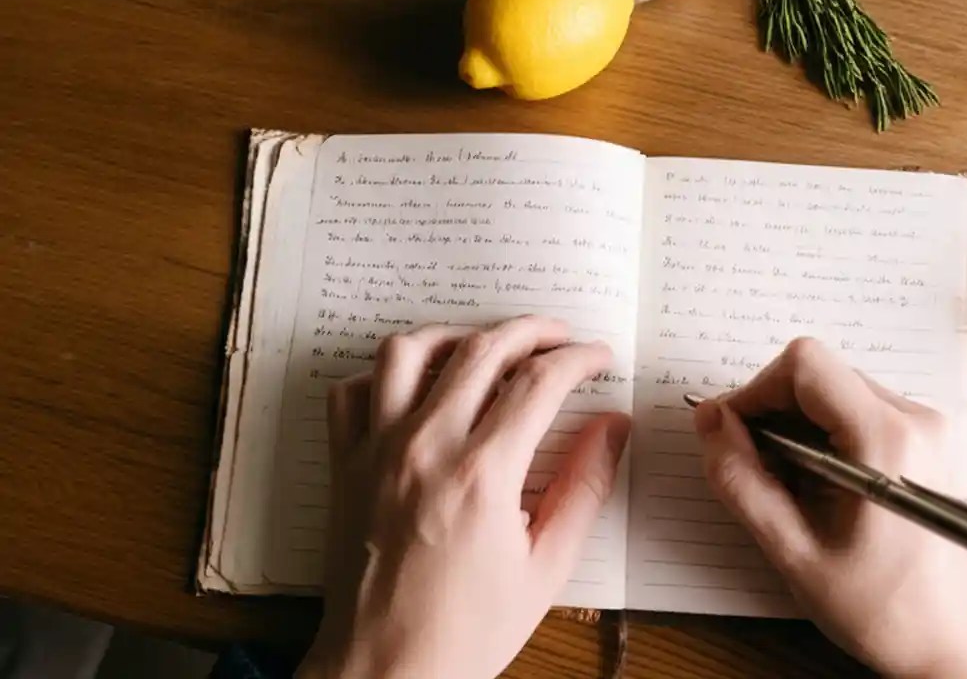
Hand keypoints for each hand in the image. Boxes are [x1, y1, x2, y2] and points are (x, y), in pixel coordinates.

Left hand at [297, 316, 630, 678]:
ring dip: (455, 335)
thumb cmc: (466, 631)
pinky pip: (351, 391)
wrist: (386, 669)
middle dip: (532, 331)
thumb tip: (612, 427)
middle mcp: (425, 449)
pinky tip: (415, 386)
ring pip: (408, 351)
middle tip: (559, 338)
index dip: (578, 358)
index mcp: (482, 476)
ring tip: (486, 346)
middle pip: (482, 349)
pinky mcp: (345, 466)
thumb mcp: (546, 566)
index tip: (596, 358)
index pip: (540, 382)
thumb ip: (584, 486)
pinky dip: (382, 374)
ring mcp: (377, 452)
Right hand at [694, 338, 966, 678]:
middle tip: (760, 472)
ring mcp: (926, 427)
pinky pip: (858, 412)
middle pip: (819, 375)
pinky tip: (820, 489)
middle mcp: (915, 418)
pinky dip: (824, 438)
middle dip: (774, 414)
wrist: (946, 643)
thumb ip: (741, 479)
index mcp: (887, 438)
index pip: (805, 365)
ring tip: (792, 490)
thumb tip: (709, 421)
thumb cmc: (881, 608)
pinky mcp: (925, 441)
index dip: (755, 392)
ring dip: (798, 428)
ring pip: (835, 391)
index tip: (733, 435)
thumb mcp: (792, 550)